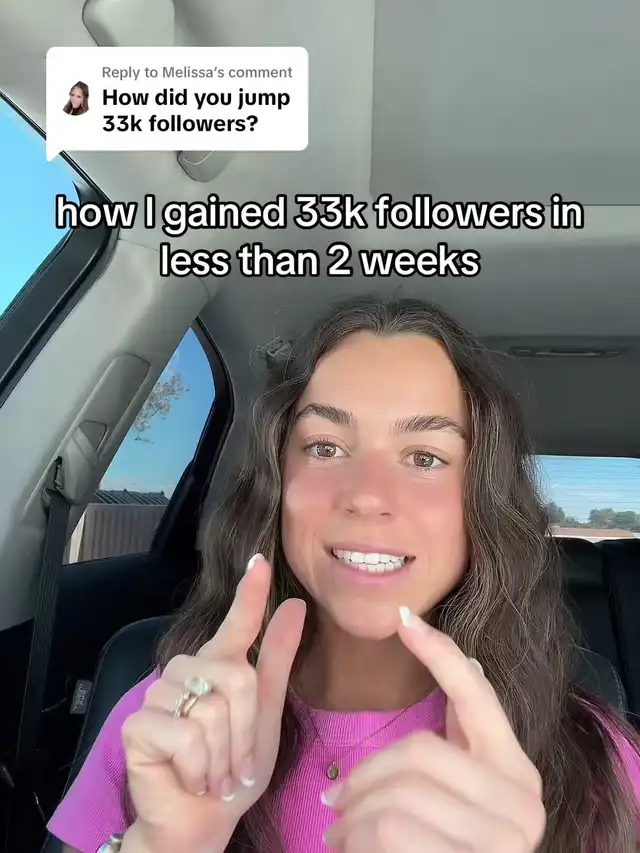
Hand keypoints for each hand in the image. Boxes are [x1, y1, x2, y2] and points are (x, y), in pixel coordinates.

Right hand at [120, 555, 305, 852]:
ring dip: (223, 756)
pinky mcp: (138, 724)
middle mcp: (186, 671)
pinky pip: (187, 736)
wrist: (201, 822)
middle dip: (245, 733)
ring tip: (213, 773)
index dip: (249, 594)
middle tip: (233, 763)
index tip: (259, 561)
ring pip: (212, 710)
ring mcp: (158, 695)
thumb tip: (295, 605)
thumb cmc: (234, 771)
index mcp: (220, 667)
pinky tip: (190, 778)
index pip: (236, 623)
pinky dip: (199, 768)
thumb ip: (276, 661)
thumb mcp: (266, 716)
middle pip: (238, 680)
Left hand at [322, 609, 545, 852]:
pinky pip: (390, 832)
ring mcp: (501, 840)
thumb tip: (474, 663)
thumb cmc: (449, 850)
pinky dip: (355, 838)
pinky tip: (348, 849)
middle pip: (418, 753)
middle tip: (332, 799)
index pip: (476, 695)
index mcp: (515, 771)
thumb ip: (465, 742)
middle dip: (363, 775)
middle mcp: (522, 802)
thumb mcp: (462, 796)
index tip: (404, 618)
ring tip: (338, 831)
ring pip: (397, 795)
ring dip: (352, 814)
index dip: (440, 653)